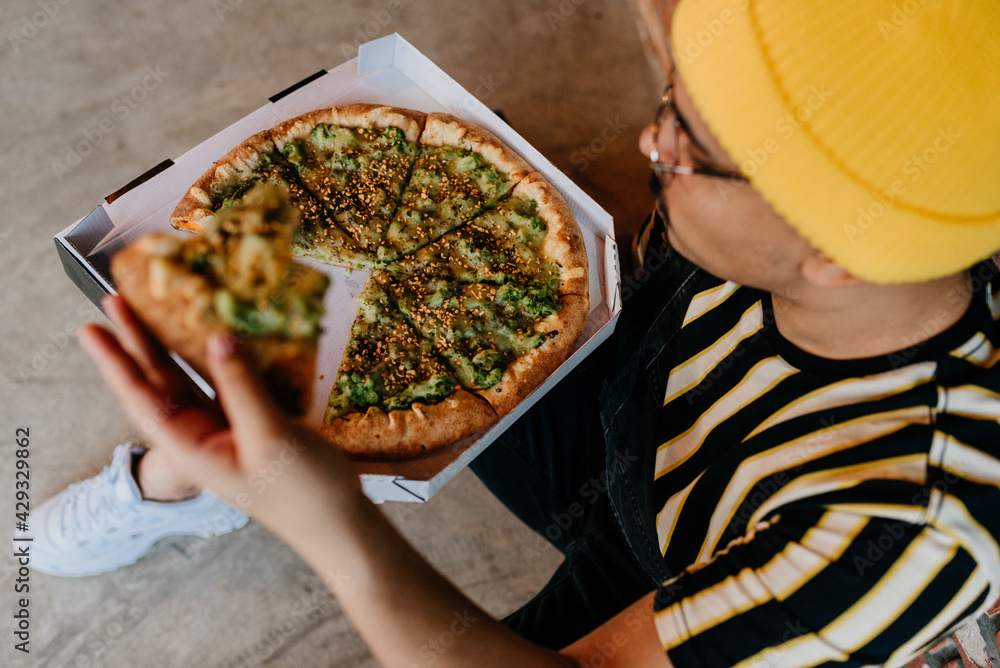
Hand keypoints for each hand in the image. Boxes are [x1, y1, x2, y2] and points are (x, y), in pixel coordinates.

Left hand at [79, 295, 360, 538]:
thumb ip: (240, 386)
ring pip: (189, 379)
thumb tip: (217, 336)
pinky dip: (216, 356)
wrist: (338, 524)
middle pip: (159, 383)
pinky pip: (225, 382)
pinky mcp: (253, 423)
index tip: (90, 328)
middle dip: (135, 342)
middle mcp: (201, 437)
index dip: (116, 361)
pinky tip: (214, 334)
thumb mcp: (268, 437)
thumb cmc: (302, 493)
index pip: (142, 398)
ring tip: (148, 310)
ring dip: (168, 346)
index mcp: (192, 448)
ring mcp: (227, 429)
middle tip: (114, 300)